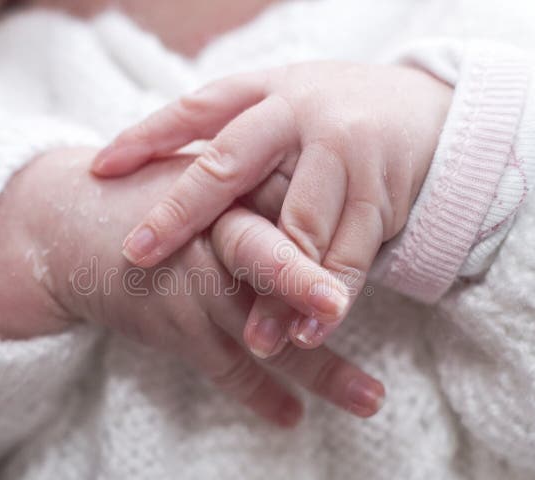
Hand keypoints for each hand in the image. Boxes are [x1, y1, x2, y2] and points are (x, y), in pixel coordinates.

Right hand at [0, 147, 384, 425]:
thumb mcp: (206, 175)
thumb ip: (265, 186)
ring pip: (260, 333)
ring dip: (320, 370)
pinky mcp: (175, 328)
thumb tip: (343, 203)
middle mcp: (211, 236)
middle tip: (336, 304)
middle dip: (299, 283)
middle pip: (264, 260)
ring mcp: (191, 286)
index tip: (367, 238)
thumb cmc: (153, 196)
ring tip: (371, 400)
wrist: (69, 224)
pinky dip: (260, 396)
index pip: (291, 205)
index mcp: (230, 188)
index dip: (328, 225)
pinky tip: (291, 417)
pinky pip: (226, 369)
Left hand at [91, 62, 451, 354]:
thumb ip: (236, 134)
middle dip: (183, 211)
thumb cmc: (341, 120)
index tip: (97, 171)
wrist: (437, 110)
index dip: (145, 137)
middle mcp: (299, 114)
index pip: (195, 109)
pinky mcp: (381, 189)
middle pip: (229, 164)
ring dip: (268, 283)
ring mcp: (343, 149)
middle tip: (140, 253)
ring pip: (296, 224)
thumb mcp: (288, 108)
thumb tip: (161, 166)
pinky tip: (308, 331)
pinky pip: (351, 252)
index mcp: (268, 93)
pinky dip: (327, 293)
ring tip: (244, 332)